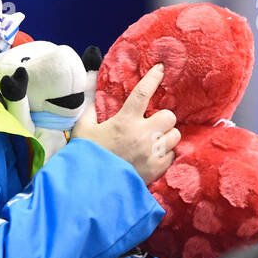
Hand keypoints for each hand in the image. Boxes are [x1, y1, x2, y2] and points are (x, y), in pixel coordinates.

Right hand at [73, 63, 179, 183]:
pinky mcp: (158, 169)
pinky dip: (165, 155)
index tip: (160, 68)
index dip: (152, 78)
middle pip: (169, 116)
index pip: (142, 93)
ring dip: (166, 137)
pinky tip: (153, 158)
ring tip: (154, 142)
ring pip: (175, 136)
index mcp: (125, 121)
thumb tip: (95, 103)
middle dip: (163, 120)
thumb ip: (90, 114)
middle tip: (152, 126)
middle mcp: (143, 134)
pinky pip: (172, 156)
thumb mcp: (82, 131)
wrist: (92, 189)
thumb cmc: (87, 157)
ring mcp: (153, 152)